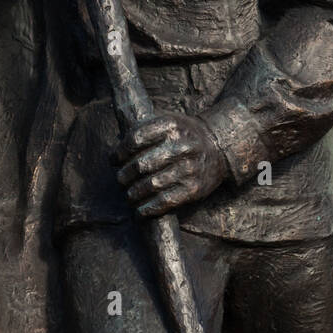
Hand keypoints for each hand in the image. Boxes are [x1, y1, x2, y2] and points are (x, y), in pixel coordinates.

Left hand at [114, 112, 228, 216]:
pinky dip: (148, 209)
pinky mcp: (194, 189)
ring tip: (128, 196)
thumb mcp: (168, 121)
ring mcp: (189, 168)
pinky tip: (140, 210)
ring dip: (134, 194)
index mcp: (172, 125)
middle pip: (142, 164)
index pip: (136, 138)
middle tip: (120, 180)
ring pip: (151, 185)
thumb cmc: (184, 135)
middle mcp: (182, 146)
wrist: (218, 147)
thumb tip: (115, 155)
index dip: (121, 151)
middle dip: (125, 175)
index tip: (114, 160)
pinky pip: (165, 202)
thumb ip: (144, 130)